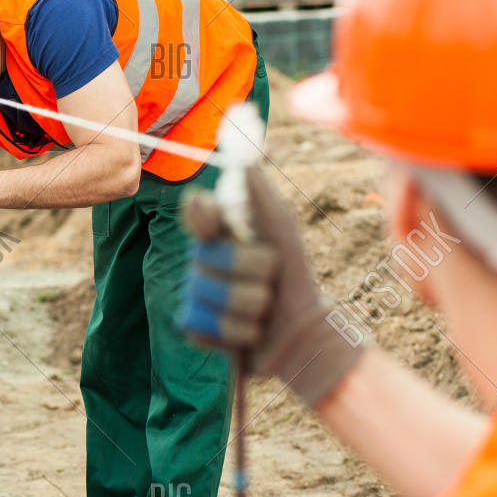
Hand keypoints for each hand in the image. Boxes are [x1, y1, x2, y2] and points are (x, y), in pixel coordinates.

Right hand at [179, 165, 366, 407]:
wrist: (302, 333)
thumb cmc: (295, 280)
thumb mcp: (284, 235)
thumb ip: (262, 200)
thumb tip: (244, 163)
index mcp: (221, 236)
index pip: (197, 215)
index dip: (203, 215)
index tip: (220, 221)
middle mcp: (202, 263)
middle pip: (210, 257)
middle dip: (252, 269)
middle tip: (270, 280)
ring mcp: (195, 295)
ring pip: (213, 294)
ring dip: (251, 304)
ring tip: (263, 310)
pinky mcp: (194, 328)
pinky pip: (206, 326)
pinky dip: (238, 333)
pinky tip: (249, 333)